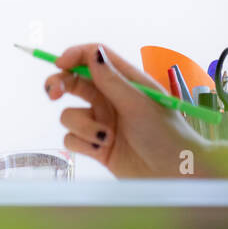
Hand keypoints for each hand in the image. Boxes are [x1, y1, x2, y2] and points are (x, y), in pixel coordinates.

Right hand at [44, 43, 206, 177]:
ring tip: (105, 137)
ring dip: (83, 127)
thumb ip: (113, 81)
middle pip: (73, 82)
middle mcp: (111, 98)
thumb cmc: (167, 136)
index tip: (60, 63)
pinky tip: (103, 150)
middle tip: (52, 94)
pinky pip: (71, 138)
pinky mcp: (95, 145)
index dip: (74, 55)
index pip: (94, 56)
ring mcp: (102, 122)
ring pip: (69, 114)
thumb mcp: (139, 104)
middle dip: (59, 85)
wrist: (175, 175)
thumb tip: (93, 53)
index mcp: (126, 81)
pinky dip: (84, 144)